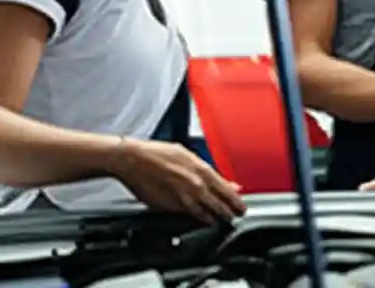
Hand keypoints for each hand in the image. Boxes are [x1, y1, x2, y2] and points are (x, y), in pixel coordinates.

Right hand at [112, 137, 244, 223]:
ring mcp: (183, 198)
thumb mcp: (188, 155)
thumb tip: (225, 181)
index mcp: (201, 170)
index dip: (235, 200)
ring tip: (223, 220)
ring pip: (206, 213)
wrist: (134, 160)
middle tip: (236, 215)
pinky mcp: (170, 207)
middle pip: (219, 205)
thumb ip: (207, 171)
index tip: (241, 206)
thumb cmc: (158, 153)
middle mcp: (195, 185)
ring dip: (216, 217)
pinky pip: (190, 215)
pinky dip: (200, 218)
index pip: (226, 190)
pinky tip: (204, 220)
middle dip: (230, 211)